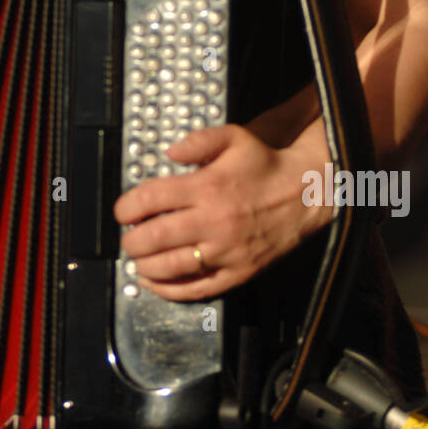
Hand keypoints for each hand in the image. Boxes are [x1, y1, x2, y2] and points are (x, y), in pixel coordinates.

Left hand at [113, 124, 329, 300]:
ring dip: (144, 266)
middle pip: (154, 237)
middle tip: (128, 238)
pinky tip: (154, 283)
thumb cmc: (263, 164)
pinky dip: (169, 290)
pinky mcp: (238, 272)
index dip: (127, 207)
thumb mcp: (233, 138)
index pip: (151, 199)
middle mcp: (213, 221)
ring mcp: (225, 250)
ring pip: (171, 267)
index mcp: (206, 187)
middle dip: (131, 240)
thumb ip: (197, 141)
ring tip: (137, 259)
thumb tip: (167, 153)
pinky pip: (197, 289)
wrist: (305, 193)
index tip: (122, 212)